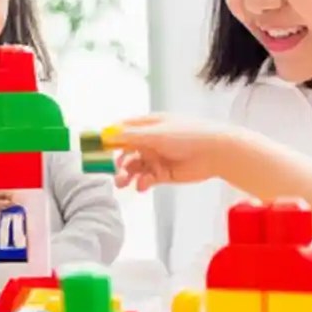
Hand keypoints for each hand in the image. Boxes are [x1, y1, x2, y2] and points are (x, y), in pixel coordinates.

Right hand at [110, 114, 242, 190]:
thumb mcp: (156, 134)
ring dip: (126, 175)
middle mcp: (149, 141)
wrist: (216, 152)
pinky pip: (146, 178)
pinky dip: (141, 182)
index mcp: (147, 125)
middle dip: (116, 162)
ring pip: (133, 167)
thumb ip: (130, 137)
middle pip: (124, 152)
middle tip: (111, 173)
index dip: (107, 139)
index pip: (121, 130)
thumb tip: (106, 135)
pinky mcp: (164, 173)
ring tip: (123, 183)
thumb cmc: (187, 135)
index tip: (94, 150)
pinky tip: (142, 186)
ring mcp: (156, 157)